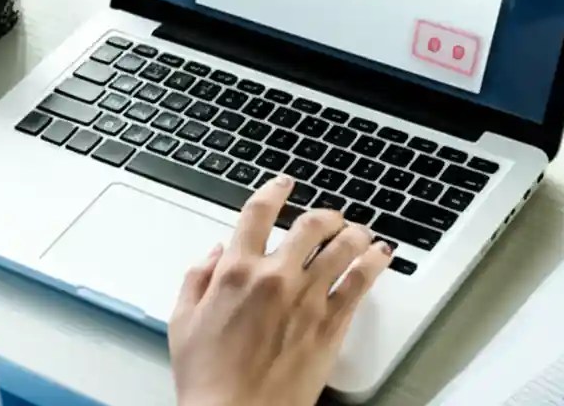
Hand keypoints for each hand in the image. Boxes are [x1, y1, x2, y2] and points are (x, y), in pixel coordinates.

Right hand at [169, 175, 393, 405]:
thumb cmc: (207, 378)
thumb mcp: (182, 321)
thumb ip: (198, 278)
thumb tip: (215, 253)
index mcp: (236, 271)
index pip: (258, 213)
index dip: (274, 191)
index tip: (283, 184)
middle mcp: (275, 276)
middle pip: (310, 225)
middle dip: (324, 215)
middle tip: (331, 216)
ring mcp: (308, 299)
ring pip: (342, 248)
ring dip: (354, 233)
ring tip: (359, 231)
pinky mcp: (331, 324)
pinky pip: (360, 283)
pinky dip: (374, 263)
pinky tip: (380, 255)